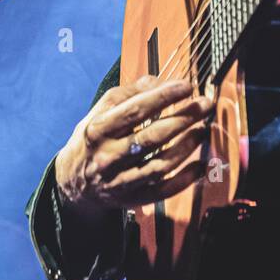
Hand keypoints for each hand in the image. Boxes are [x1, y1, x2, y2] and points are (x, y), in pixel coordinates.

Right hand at [53, 74, 211, 220]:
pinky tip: (201, 164)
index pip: (134, 111)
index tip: (186, 86)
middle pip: (152, 137)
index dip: (163, 97)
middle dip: (183, 118)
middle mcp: (108, 157)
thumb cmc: (93, 140)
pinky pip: (164, 190)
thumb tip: (159, 81)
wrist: (74, 183)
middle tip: (204, 105)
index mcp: (98, 131)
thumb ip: (128, 94)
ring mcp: (121, 181)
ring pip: (160, 165)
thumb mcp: (99, 113)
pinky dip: (185, 179)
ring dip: (186, 146)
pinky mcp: (134, 198)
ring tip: (203, 129)